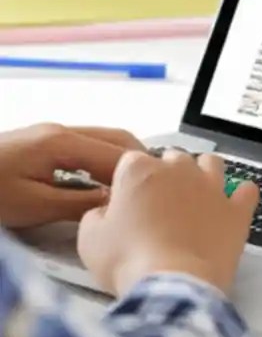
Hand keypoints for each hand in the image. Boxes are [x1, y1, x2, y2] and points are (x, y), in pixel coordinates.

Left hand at [0, 123, 142, 228]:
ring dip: (123, 162)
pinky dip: (105, 161)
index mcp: (63, 142)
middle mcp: (64, 130)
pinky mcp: (44, 140)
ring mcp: (53, 132)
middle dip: (140, 164)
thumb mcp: (34, 206)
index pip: (117, 156)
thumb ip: (79, 203)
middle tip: (151, 194)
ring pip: (105, 140)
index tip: (152, 202)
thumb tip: (117, 204)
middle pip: (118, 138)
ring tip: (131, 191)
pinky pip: (88, 145)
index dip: (138, 178)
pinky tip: (103, 183)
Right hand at [78, 149, 258, 295]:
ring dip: (202, 174)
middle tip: (158, 203)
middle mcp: (179, 170)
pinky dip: (239, 195)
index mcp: (139, 171)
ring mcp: (212, 187)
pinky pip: (246, 190)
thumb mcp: (90, 238)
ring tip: (194, 197)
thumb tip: (105, 211)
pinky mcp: (237, 210)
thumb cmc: (129, 261)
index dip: (128, 181)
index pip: (131, 161)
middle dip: (165, 175)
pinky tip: (232, 206)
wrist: (173, 284)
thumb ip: (97, 215)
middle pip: (172, 159)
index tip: (126, 199)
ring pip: (211, 163)